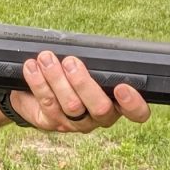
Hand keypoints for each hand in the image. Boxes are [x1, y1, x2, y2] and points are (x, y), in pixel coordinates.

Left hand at [11, 51, 150, 132]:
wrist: (34, 91)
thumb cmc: (70, 74)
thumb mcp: (88, 66)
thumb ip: (96, 63)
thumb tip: (96, 46)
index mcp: (116, 103)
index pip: (137, 113)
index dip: (133, 104)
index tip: (121, 87)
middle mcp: (99, 117)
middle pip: (100, 108)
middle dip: (84, 83)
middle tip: (70, 62)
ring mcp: (76, 123)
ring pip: (71, 106)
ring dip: (57, 78)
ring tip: (46, 58)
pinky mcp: (52, 122)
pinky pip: (47, 103)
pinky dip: (38, 82)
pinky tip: (32, 67)